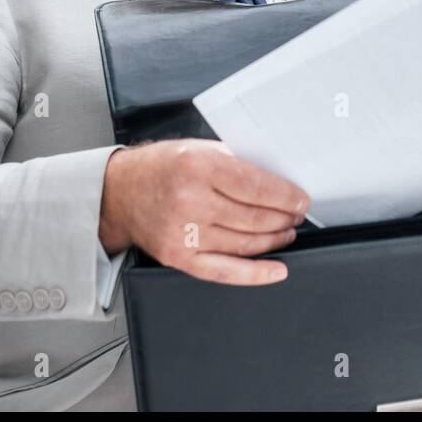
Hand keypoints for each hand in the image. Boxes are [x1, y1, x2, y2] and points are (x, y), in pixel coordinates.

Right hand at [99, 139, 308, 285]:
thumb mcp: (200, 148)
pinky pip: (225, 271)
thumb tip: (279, 176)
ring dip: (275, 240)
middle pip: (255, 217)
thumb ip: (236, 161)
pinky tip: (277, 269)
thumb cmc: (162, 167)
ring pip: (245, 243)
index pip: (257, 187)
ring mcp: (183, 233)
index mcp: (198, 167)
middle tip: (296, 215)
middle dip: (285, 217)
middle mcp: (190, 201)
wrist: (119, 192)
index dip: (287, 196)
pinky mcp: (178, 258)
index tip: (302, 200)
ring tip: (286, 232)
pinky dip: (256, 273)